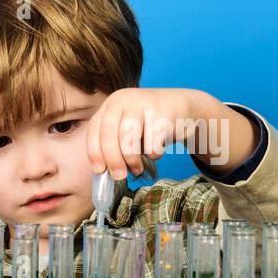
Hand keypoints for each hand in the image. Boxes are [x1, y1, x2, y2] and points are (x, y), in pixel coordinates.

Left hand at [85, 88, 213, 179]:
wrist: (183, 107)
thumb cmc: (151, 123)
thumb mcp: (128, 125)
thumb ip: (115, 142)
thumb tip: (104, 171)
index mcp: (111, 104)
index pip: (95, 130)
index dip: (94, 152)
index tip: (99, 170)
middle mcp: (124, 100)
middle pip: (109, 135)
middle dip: (113, 160)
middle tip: (118, 177)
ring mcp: (142, 105)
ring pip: (129, 140)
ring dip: (132, 160)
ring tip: (137, 168)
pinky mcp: (162, 115)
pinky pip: (152, 145)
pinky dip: (154, 154)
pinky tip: (158, 150)